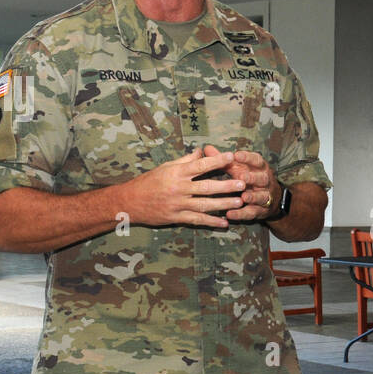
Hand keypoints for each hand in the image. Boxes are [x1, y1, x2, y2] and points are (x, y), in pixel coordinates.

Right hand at [122, 145, 243, 228]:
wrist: (129, 202)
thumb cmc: (148, 182)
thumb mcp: (165, 167)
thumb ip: (185, 160)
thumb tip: (201, 151)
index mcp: (176, 173)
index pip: (200, 165)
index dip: (217, 161)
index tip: (231, 157)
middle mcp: (178, 188)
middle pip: (206, 186)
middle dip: (226, 185)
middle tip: (243, 183)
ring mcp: (178, 204)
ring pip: (205, 205)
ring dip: (223, 204)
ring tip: (239, 202)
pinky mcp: (176, 217)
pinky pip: (197, 220)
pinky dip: (211, 221)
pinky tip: (224, 222)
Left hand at [222, 148, 279, 222]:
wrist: (271, 198)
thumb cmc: (250, 178)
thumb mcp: (239, 168)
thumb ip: (224, 160)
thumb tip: (207, 148)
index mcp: (259, 168)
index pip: (256, 160)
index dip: (247, 158)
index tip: (236, 155)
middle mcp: (264, 181)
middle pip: (262, 178)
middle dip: (253, 178)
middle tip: (242, 177)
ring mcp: (264, 196)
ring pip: (261, 196)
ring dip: (252, 197)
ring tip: (243, 197)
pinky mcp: (261, 210)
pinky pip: (252, 212)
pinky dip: (241, 214)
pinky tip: (230, 214)